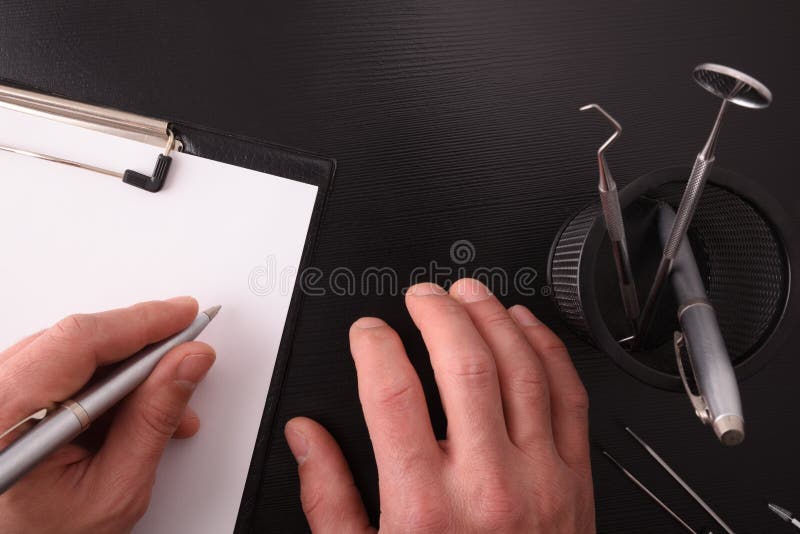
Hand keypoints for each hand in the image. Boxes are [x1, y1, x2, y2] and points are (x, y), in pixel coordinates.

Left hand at [0, 297, 215, 533]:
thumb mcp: (113, 489)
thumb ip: (153, 419)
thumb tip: (187, 363)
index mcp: (2, 421)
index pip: (77, 344)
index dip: (139, 323)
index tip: (183, 317)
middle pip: (73, 342)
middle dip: (140, 344)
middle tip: (185, 349)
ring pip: (69, 354)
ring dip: (126, 369)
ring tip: (166, 396)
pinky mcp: (4, 404)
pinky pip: (57, 373)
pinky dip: (102, 383)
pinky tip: (134, 405)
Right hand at [285, 279, 594, 532]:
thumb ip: (330, 496)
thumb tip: (306, 437)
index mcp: (423, 507)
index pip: (392, 392)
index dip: (374, 345)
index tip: (367, 333)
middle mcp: (486, 486)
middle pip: (463, 364)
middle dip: (437, 314)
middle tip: (421, 296)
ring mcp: (539, 479)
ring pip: (520, 369)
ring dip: (492, 318)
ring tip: (470, 294)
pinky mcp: (576, 481)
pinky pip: (568, 396)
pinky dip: (547, 349)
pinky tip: (525, 326)